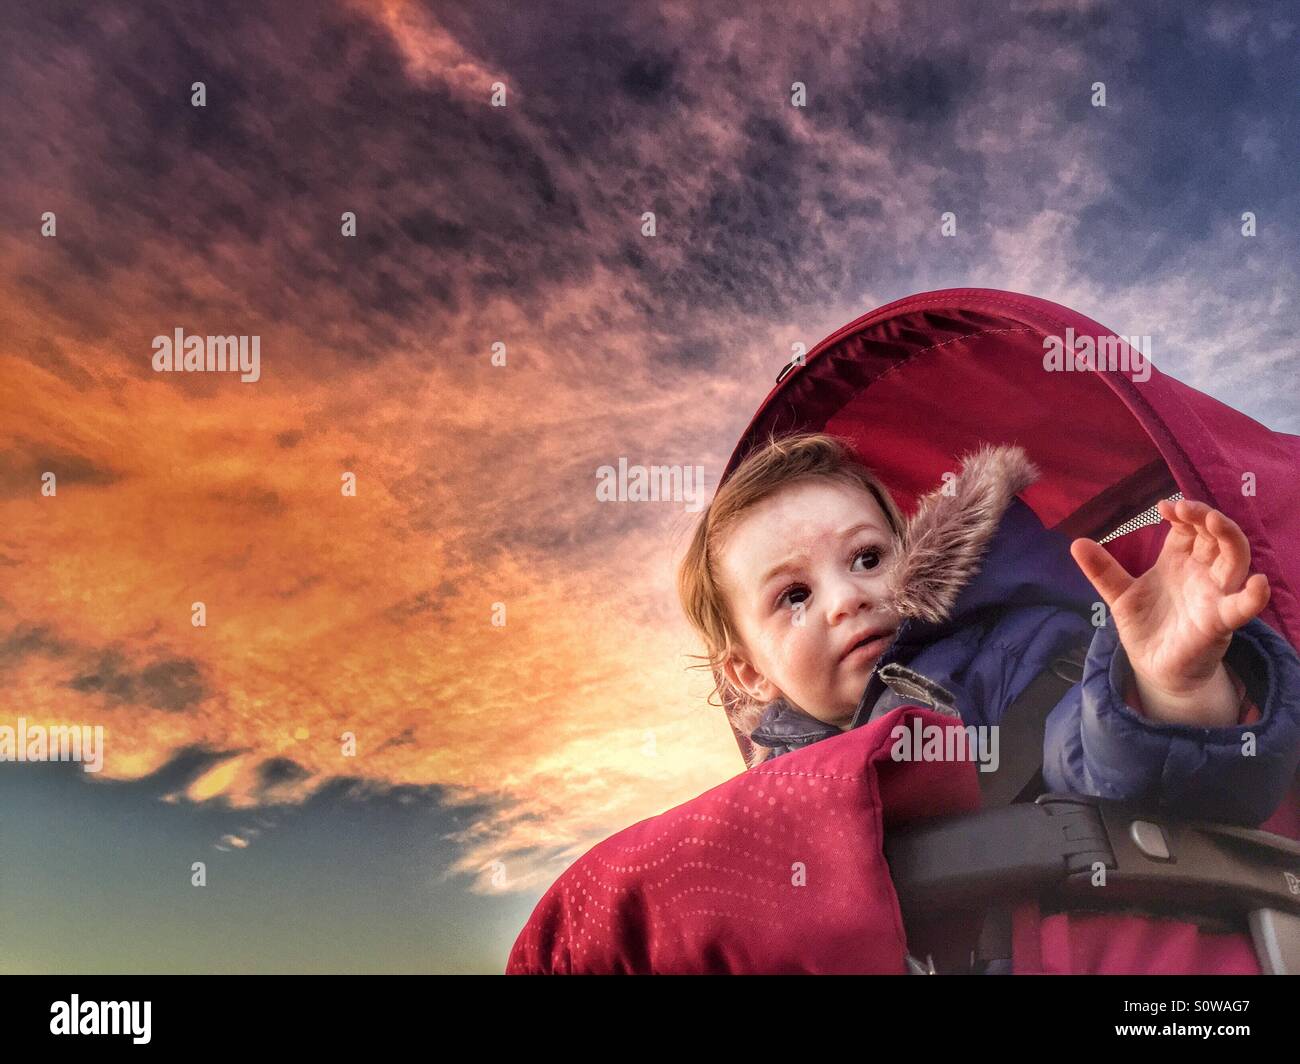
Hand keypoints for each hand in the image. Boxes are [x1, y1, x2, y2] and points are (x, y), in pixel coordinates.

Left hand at [1069, 499, 1269, 724]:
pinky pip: (1242, 608)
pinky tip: (1258, 584)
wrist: (1153, 667)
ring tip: (1215, 521)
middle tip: (1186, 508)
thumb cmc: (1145, 626)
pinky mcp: (1218, 623)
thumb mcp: (1119, 596)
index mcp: (1177, 561)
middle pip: (1214, 536)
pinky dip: (1253, 597)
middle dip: (1205, 517)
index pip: (1188, 528)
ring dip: (1229, 538)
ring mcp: (1213, 595)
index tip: (1165, 506)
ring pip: (1234, 560)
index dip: (1182, 514)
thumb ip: (1102, 571)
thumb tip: (1075, 542)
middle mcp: (1200, 572)